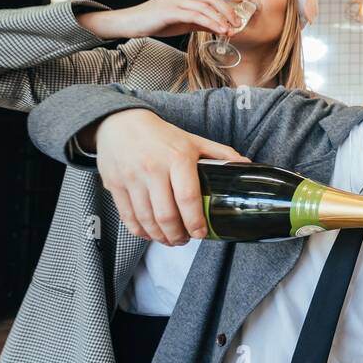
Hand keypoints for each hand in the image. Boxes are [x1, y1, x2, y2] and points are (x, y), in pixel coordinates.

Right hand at [76, 0, 244, 39]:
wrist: (130, 23)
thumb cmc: (155, 21)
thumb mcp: (181, 20)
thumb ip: (198, 20)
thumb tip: (217, 26)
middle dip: (228, 8)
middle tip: (238, 22)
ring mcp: (176, 1)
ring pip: (205, 4)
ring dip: (221, 17)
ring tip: (231, 29)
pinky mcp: (170, 11)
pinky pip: (195, 15)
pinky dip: (210, 23)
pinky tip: (219, 31)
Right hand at [90, 108, 249, 244]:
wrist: (121, 123)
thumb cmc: (162, 135)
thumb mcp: (193, 140)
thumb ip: (220, 154)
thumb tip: (247, 165)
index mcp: (178, 158)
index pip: (188, 198)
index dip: (195, 221)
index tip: (201, 233)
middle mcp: (153, 169)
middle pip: (166, 215)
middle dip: (178, 235)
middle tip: (185, 240)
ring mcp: (132, 178)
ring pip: (147, 219)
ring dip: (160, 237)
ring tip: (171, 240)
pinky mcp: (115, 185)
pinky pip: (128, 217)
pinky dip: (140, 231)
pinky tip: (150, 234)